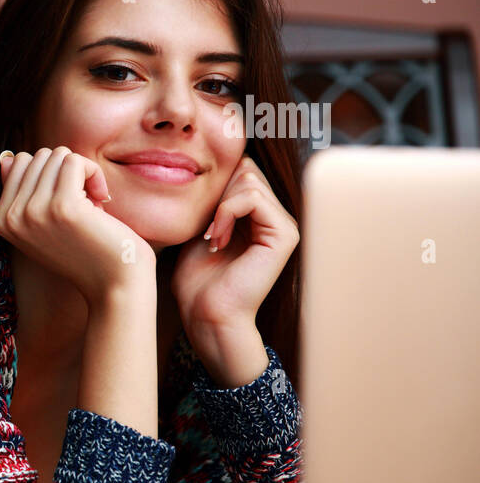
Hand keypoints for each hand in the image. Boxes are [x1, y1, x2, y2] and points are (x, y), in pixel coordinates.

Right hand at [0, 147, 155, 306]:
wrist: (113, 284)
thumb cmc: (85, 251)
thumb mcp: (45, 223)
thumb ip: (24, 192)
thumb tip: (7, 159)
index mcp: (3, 220)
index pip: (20, 163)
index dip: (51, 174)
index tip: (68, 199)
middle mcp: (12, 217)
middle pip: (39, 156)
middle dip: (66, 172)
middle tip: (83, 201)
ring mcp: (33, 212)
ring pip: (58, 156)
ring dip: (82, 173)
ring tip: (91, 202)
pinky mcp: (62, 207)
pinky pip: (75, 162)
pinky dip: (94, 174)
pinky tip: (102, 198)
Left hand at [171, 154, 298, 383]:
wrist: (206, 315)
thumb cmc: (198, 281)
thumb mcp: (199, 230)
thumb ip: (212, 201)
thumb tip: (208, 167)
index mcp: (259, 216)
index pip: (240, 170)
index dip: (214, 186)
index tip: (199, 221)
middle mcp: (276, 217)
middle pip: (245, 169)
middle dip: (216, 193)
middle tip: (205, 230)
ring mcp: (284, 225)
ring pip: (248, 179)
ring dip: (219, 205)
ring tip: (211, 237)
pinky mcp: (285, 235)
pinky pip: (252, 198)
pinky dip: (226, 212)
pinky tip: (217, 238)